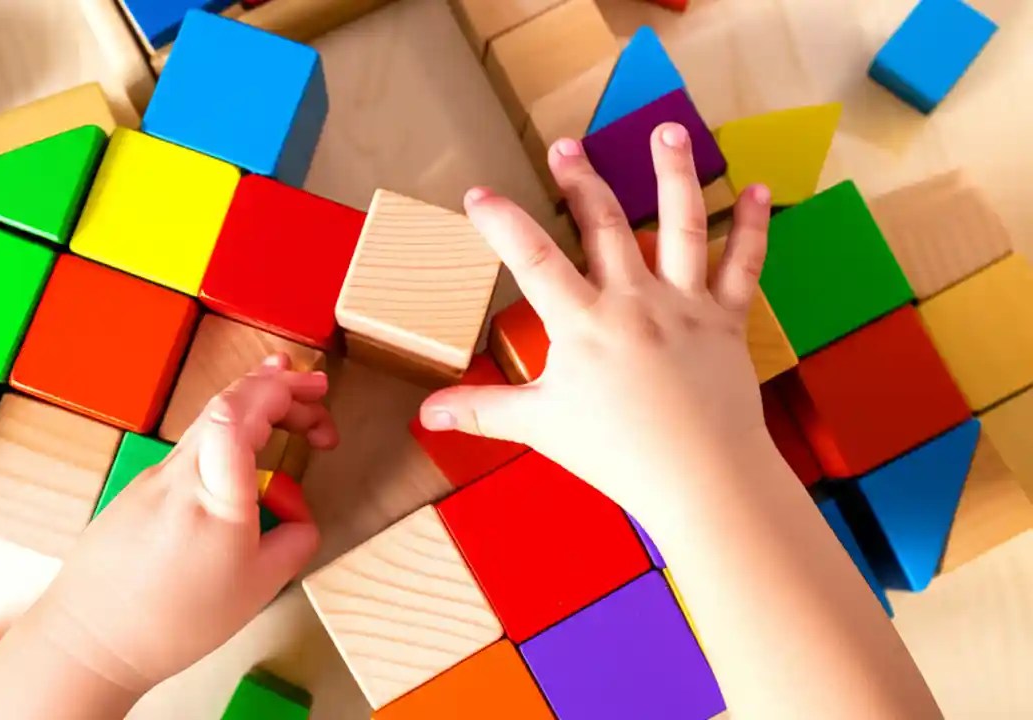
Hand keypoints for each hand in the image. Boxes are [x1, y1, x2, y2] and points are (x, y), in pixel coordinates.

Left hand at [26, 355, 336, 693]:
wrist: (92, 640)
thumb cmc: (172, 621)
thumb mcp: (259, 588)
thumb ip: (293, 541)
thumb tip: (299, 517)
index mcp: (214, 497)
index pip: (235, 414)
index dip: (277, 391)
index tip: (314, 394)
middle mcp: (181, 474)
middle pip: (229, 401)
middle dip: (281, 388)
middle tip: (319, 394)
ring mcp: (157, 475)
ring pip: (211, 420)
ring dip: (256, 407)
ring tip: (292, 408)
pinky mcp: (144, 487)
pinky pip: (196, 448)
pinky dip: (231, 439)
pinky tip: (249, 458)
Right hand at [419, 123, 779, 525]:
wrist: (703, 479)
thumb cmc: (617, 455)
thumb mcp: (540, 427)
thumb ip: (482, 412)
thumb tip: (426, 416)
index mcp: (584, 325)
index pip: (533, 260)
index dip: (502, 222)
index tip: (479, 194)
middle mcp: (635, 302)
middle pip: (605, 224)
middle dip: (581, 180)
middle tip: (566, 145)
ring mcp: (685, 305)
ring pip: (679, 225)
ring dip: (672, 174)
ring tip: (667, 130)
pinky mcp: (726, 320)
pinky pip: (743, 265)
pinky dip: (752, 227)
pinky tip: (756, 190)